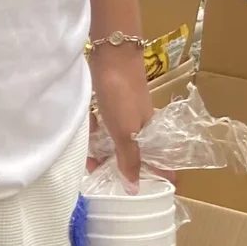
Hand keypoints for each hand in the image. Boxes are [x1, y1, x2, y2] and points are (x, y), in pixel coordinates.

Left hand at [89, 44, 153, 189]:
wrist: (111, 55)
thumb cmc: (122, 96)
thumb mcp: (126, 132)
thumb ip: (129, 159)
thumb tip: (135, 189)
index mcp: (150, 132)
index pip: (159, 160)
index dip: (158, 174)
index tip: (155, 189)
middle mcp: (139, 124)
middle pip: (129, 152)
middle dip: (115, 164)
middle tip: (98, 173)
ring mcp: (124, 112)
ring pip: (113, 139)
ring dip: (100, 147)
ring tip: (88, 156)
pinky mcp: (109, 102)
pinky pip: (101, 123)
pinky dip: (93, 127)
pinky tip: (87, 125)